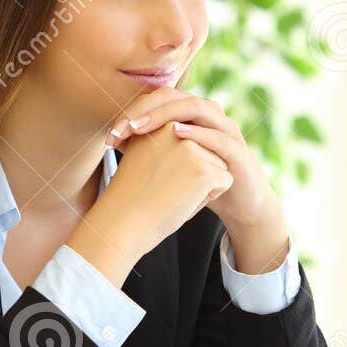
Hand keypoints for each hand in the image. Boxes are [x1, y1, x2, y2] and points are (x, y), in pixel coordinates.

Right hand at [66, 124, 231, 285]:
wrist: (122, 223)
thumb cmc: (131, 195)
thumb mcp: (144, 156)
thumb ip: (163, 140)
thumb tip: (181, 133)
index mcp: (159, 123)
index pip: (193, 141)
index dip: (180, 165)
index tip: (153, 176)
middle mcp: (175, 128)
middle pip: (208, 149)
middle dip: (195, 171)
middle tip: (162, 186)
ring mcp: (191, 148)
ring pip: (219, 164)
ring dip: (203, 183)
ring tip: (172, 192)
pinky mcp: (203, 170)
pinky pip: (225, 180)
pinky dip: (209, 196)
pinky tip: (183, 200)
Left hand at [106, 88, 282, 235]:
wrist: (239, 203)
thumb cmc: (200, 180)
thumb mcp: (172, 161)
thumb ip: (148, 146)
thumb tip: (115, 137)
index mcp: (192, 114)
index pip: (160, 98)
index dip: (134, 111)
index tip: (111, 133)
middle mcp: (210, 115)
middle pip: (176, 97)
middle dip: (146, 110)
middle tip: (122, 128)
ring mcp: (226, 130)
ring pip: (198, 108)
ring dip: (166, 115)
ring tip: (140, 128)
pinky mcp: (239, 150)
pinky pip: (219, 136)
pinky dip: (198, 133)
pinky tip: (177, 135)